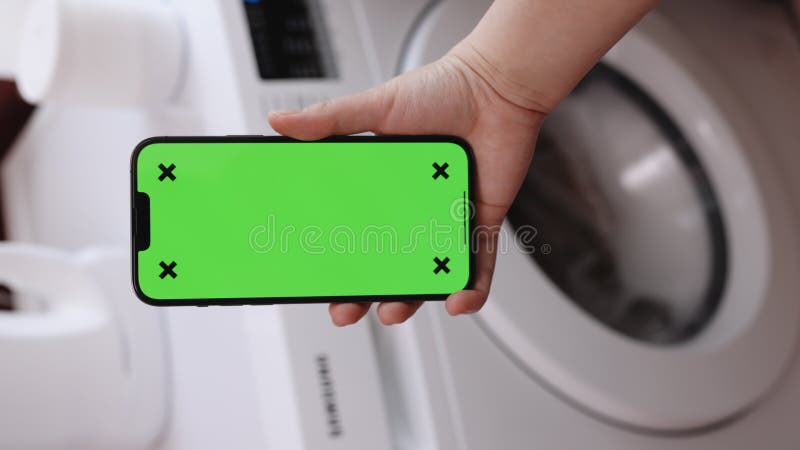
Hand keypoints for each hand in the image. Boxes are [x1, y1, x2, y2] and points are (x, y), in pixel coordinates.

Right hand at [268, 44, 545, 325]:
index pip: (351, 232)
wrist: (497, 86)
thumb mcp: (376, 107)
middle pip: (384, 264)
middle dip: (364, 293)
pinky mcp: (480, 223)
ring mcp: (445, 219)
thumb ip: (330, 120)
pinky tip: (458, 300)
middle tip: (347, 308)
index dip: (334, 260)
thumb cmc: (442, 92)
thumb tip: (280, 122)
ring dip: (411, 299)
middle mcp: (412, 209)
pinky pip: (477, 266)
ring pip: (426, 273)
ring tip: (394, 310)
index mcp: (383, 187)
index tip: (316, 279)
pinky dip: (471, 289)